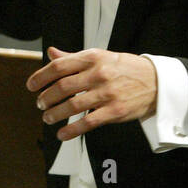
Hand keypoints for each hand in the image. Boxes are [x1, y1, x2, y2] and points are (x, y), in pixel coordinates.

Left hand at [26, 46, 156, 139]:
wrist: (155, 81)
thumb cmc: (124, 68)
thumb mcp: (100, 56)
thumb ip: (74, 57)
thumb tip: (51, 53)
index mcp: (93, 57)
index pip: (59, 66)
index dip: (40, 76)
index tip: (31, 86)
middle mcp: (99, 73)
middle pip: (62, 87)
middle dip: (46, 98)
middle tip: (40, 104)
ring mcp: (107, 93)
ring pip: (72, 106)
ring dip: (55, 114)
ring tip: (47, 118)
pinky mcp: (115, 111)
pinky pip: (88, 122)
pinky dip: (71, 130)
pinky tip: (62, 134)